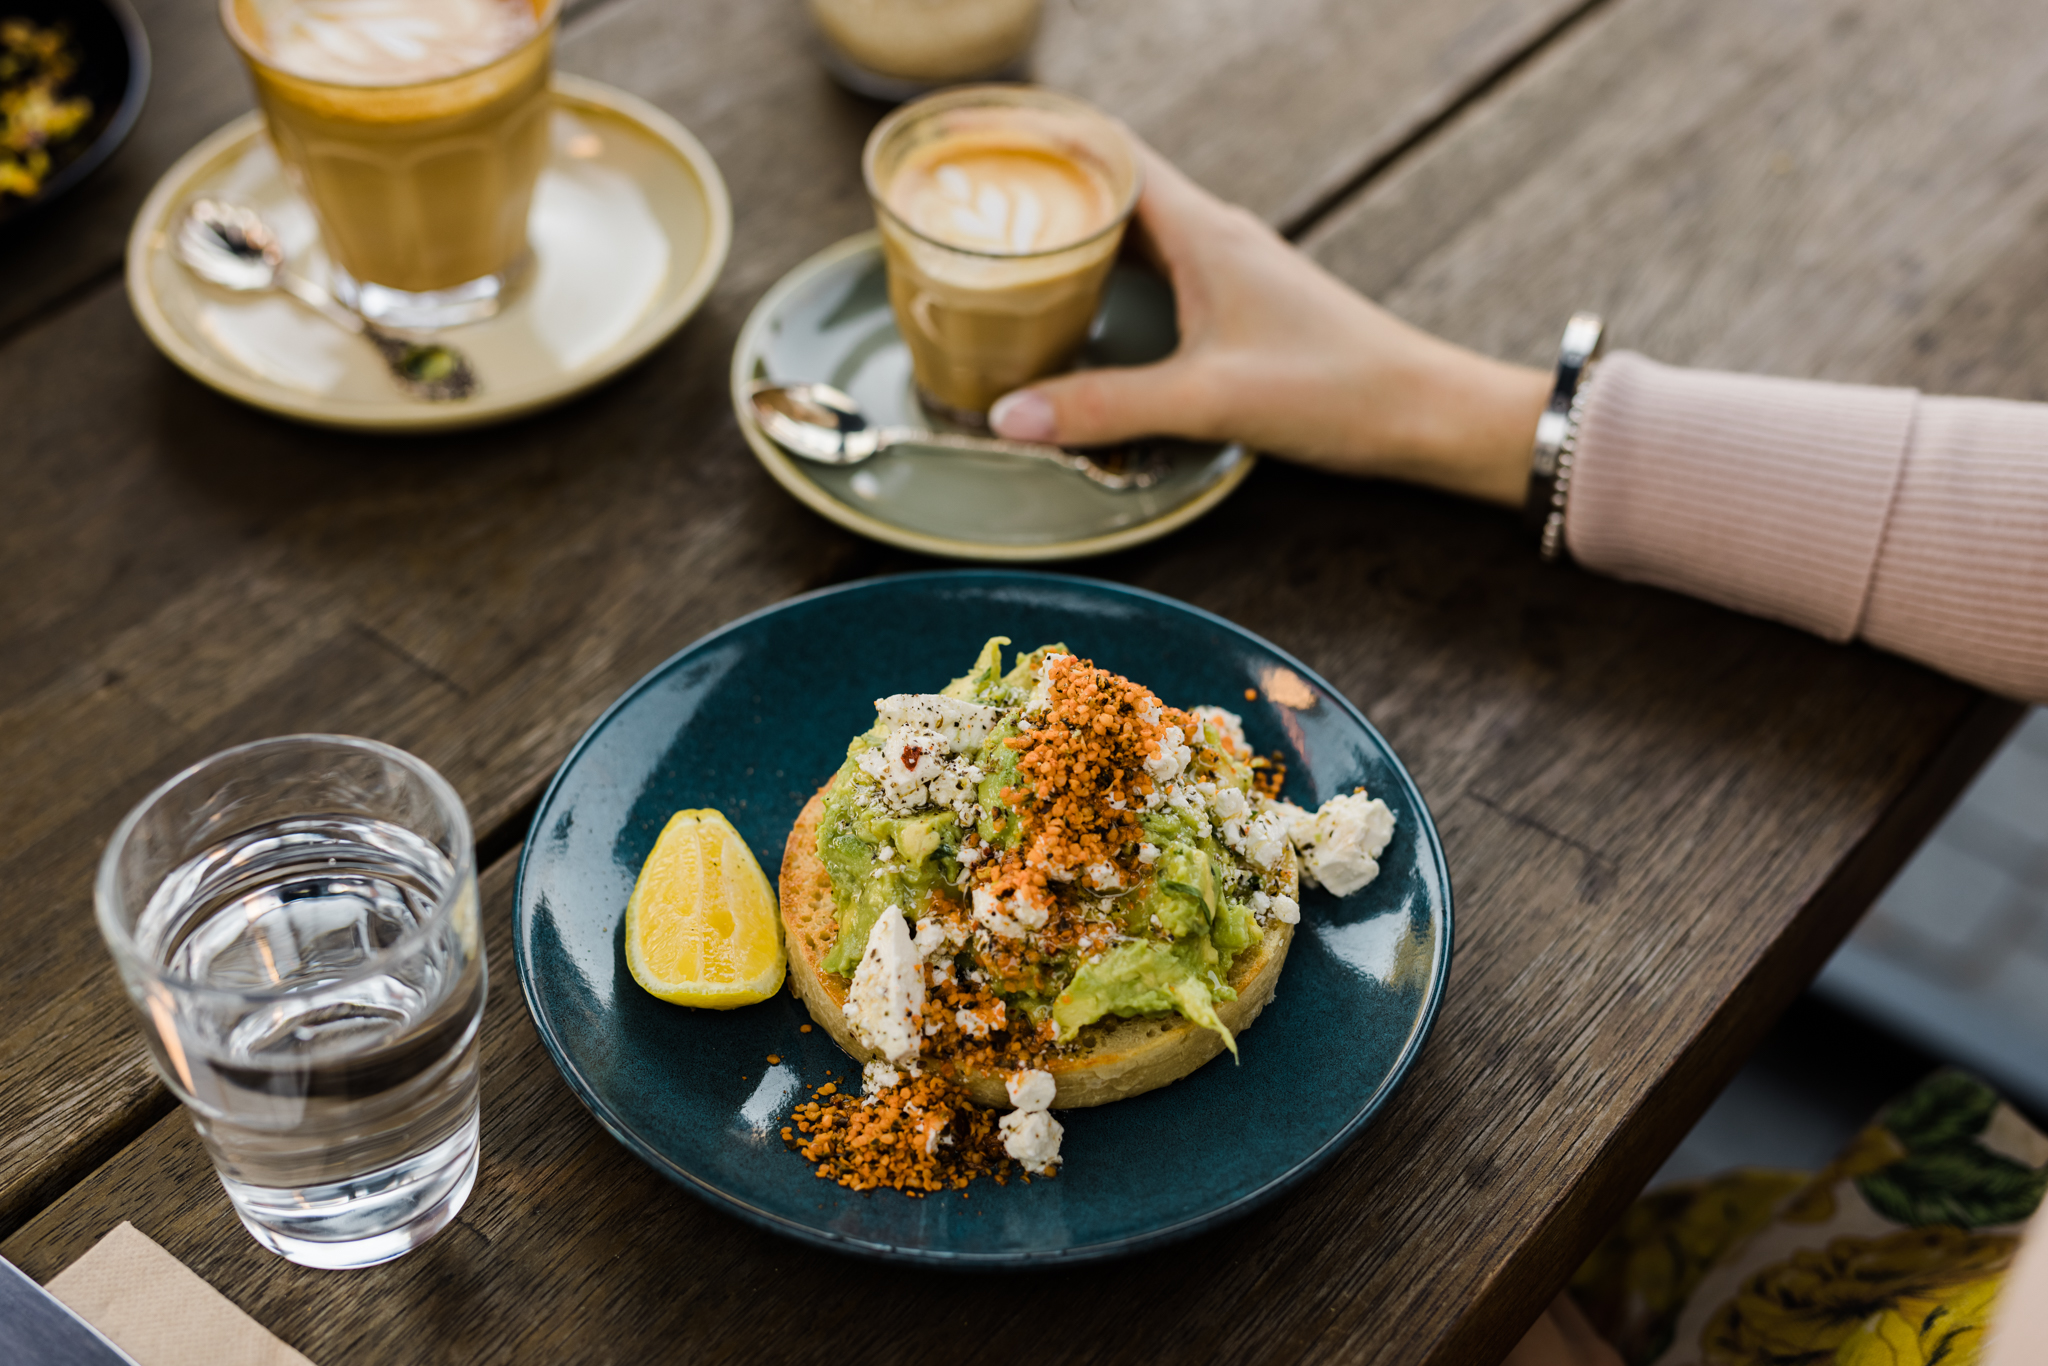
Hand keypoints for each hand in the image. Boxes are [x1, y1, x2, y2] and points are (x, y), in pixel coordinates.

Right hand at [989, 143, 1550, 507]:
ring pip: (1133, 228)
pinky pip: (1155, 267)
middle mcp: (1214, 234)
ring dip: (1074, 232)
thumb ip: (1105, 407)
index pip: (1108, 150)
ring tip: (1004, 250)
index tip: (977, 139)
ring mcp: (1227, 267)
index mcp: (1204, 231)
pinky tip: (1078, 306)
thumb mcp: (1208, 401)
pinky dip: (1107, 272)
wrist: (1425, 412)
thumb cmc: (1338, 390)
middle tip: (970, 202)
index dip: (1041, 137)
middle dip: (1041, 186)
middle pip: (1111, 184)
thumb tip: (1009, 417)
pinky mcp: (1237, 303)